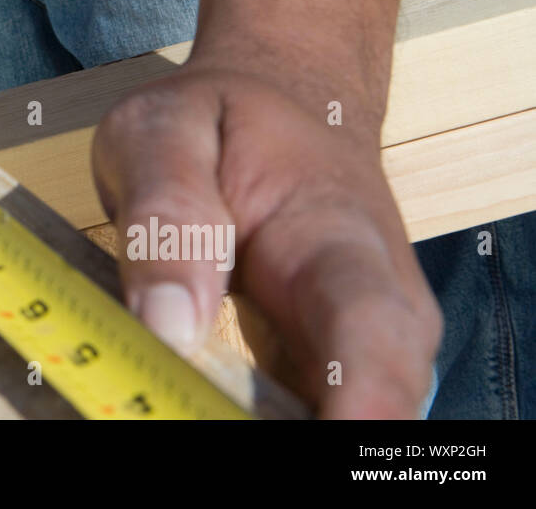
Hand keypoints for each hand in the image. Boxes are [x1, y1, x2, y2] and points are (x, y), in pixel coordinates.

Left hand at [91, 63, 441, 418]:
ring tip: (186, 410)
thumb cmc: (220, 125)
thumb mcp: (165, 131)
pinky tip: (191, 409)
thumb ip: (167, 213)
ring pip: (333, 418)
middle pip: (370, 406)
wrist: (280, 110)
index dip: (359, 400)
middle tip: (201, 420)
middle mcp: (377, 312)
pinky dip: (241, 417)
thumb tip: (166, 324)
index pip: (368, 331)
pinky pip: (294, 419)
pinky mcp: (323, 381)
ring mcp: (358, 354)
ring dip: (256, 423)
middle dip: (307, 429)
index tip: (328, 432)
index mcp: (339, 238)